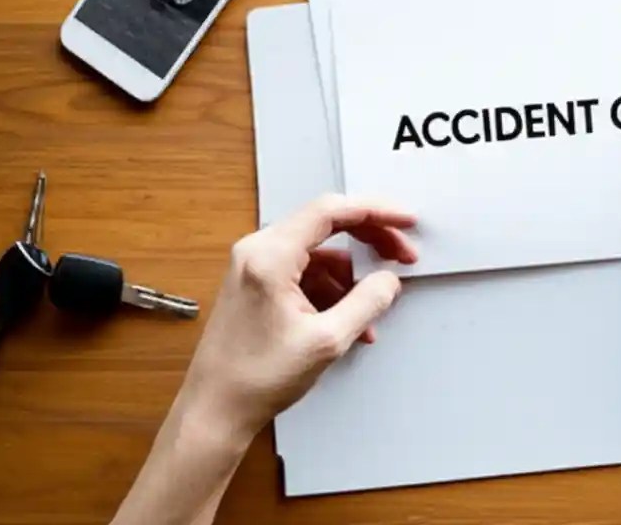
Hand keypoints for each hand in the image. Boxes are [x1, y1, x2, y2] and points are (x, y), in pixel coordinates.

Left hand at [179, 195, 417, 437]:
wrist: (215, 410)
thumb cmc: (256, 379)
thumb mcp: (327, 341)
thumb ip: (366, 303)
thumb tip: (389, 280)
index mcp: (270, 256)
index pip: (332, 211)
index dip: (376, 212)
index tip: (406, 222)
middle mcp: (257, 252)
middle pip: (327, 225)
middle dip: (371, 241)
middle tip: (402, 257)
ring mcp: (254, 267)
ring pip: (320, 253)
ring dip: (352, 276)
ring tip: (374, 307)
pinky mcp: (256, 284)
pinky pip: (305, 273)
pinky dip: (332, 290)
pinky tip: (350, 319)